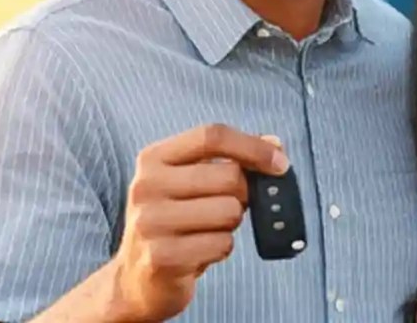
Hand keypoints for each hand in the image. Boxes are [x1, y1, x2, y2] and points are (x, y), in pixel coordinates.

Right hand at [108, 124, 288, 321]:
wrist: (136, 280)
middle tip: (230, 208)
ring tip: (208, 231)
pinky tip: (200, 252)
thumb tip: (275, 145)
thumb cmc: (174, 223)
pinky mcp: (161, 257)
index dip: (253, 146)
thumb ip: (231, 159)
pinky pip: (222, 243)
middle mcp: (146, 186)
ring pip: (229, 211)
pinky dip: (222, 249)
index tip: (280, 163)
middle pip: (229, 176)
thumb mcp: (192, 183)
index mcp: (153, 159)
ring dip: (231, 224)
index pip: (212, 135)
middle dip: (244, 195)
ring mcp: (150, 222)